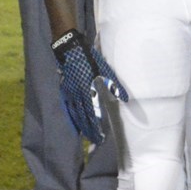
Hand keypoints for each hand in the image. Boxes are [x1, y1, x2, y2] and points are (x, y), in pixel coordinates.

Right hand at [51, 28, 128, 145]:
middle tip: (95, 141)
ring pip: (75, 114)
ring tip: (86, 136)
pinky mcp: (64, 90)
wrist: (69, 48)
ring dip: (82, 126)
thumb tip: (125, 99)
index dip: (97, 125)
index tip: (101, 136)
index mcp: (88, 89)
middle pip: (84, 117)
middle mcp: (77, 94)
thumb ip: (114, 84)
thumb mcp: (104, 68)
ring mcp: (69, 93)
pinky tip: (75, 123)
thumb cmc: (89, 57)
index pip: (93, 113)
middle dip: (89, 130)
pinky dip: (72, 117)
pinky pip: (68, 107)